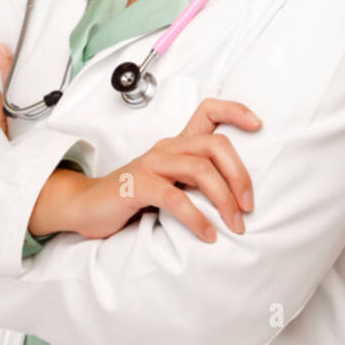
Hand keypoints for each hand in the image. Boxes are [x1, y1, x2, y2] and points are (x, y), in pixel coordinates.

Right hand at [36, 97, 261, 242]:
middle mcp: (168, 148)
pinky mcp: (139, 185)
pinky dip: (197, 218)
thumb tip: (240, 196)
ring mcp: (152, 164)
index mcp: (178, 143)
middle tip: (249, 205)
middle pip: (215, 145)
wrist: (86, 207)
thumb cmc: (135, 196)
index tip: (258, 125)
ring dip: (224, 200)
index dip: (235, 111)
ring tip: (235, 224)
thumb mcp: (171, 182)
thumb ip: (198, 180)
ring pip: (200, 170)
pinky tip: (208, 234)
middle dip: (240, 175)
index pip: (208, 111)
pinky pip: (175, 198)